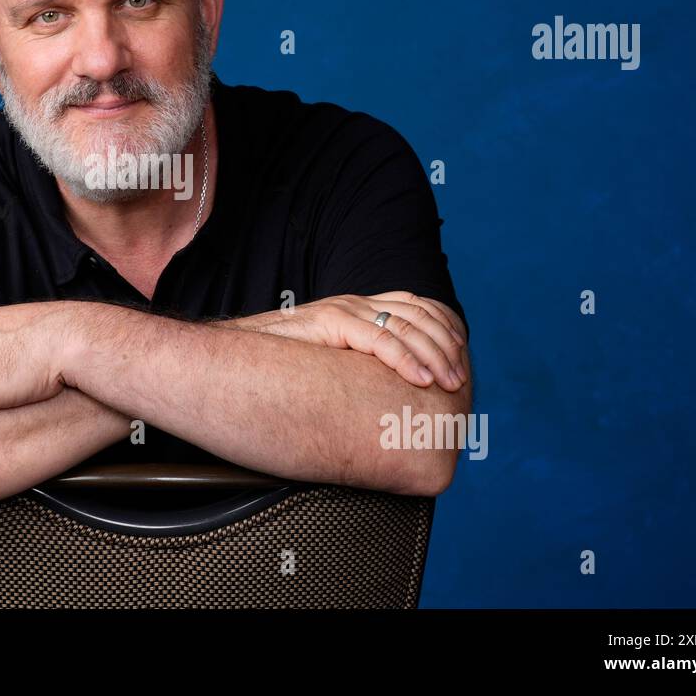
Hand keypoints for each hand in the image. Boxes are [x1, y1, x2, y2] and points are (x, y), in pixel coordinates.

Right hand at [221, 292, 469, 390]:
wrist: (234, 352)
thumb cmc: (280, 363)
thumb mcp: (330, 357)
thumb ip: (358, 361)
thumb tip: (389, 392)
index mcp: (359, 306)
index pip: (416, 306)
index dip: (444, 329)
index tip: (460, 358)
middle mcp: (356, 303)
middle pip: (418, 315)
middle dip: (446, 346)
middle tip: (459, 380)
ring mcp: (343, 310)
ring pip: (405, 325)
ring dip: (433, 355)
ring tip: (448, 383)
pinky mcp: (330, 322)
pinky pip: (378, 338)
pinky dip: (405, 359)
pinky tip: (421, 378)